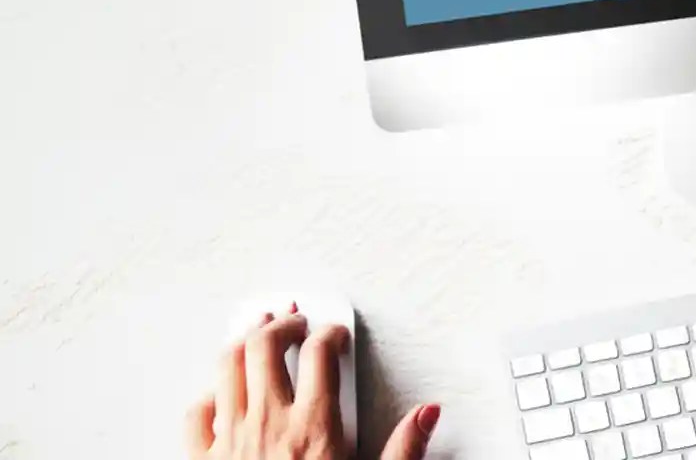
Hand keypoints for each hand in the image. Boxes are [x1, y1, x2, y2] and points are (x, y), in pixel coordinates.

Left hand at [185, 307, 440, 459]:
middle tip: (296, 320)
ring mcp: (230, 441)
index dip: (332, 332)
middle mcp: (268, 425)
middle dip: (283, 323)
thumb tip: (426, 415)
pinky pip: (196, 413)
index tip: (337, 334)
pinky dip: (209, 394)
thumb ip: (403, 450)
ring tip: (256, 331)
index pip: (321, 354)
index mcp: (314, 430)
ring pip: (226, 366)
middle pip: (266, 345)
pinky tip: (220, 392)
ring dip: (242, 341)